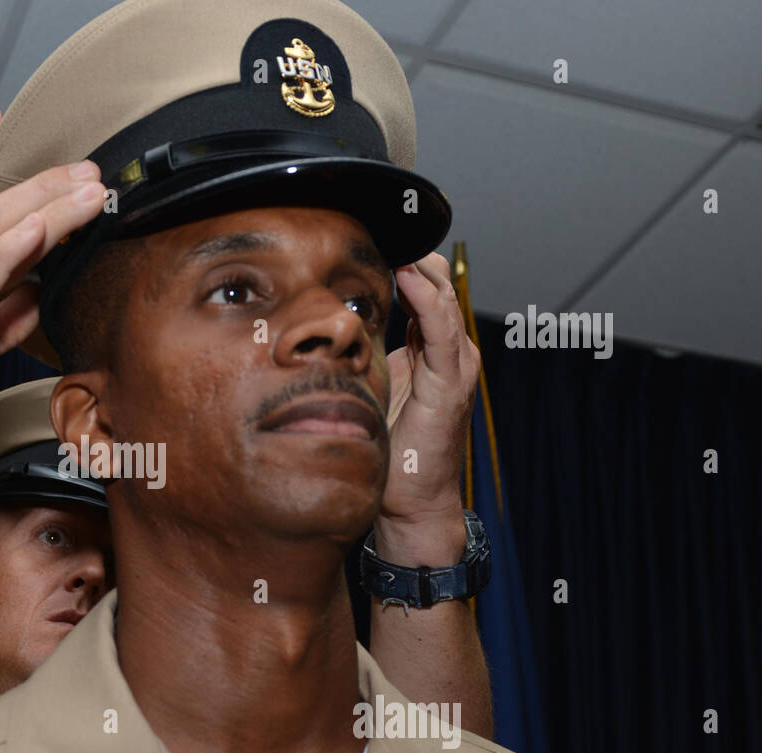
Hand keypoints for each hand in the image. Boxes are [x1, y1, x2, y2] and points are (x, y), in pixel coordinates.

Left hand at [375, 253, 480, 564]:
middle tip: (371, 225)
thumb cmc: (387, 454)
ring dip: (418, 266)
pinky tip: (408, 277)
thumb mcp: (369, 391)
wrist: (410, 505)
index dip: (396, 259)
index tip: (362, 235)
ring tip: (393, 236)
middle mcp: (448, 352)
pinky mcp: (451, 384)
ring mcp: (454, 366)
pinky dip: (427, 301)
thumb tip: (319, 333)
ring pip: (442, 298)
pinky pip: (443, 332)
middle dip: (408, 252)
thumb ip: (360, 358)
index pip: (419, 288)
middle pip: (433, 283)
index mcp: (428, 350)